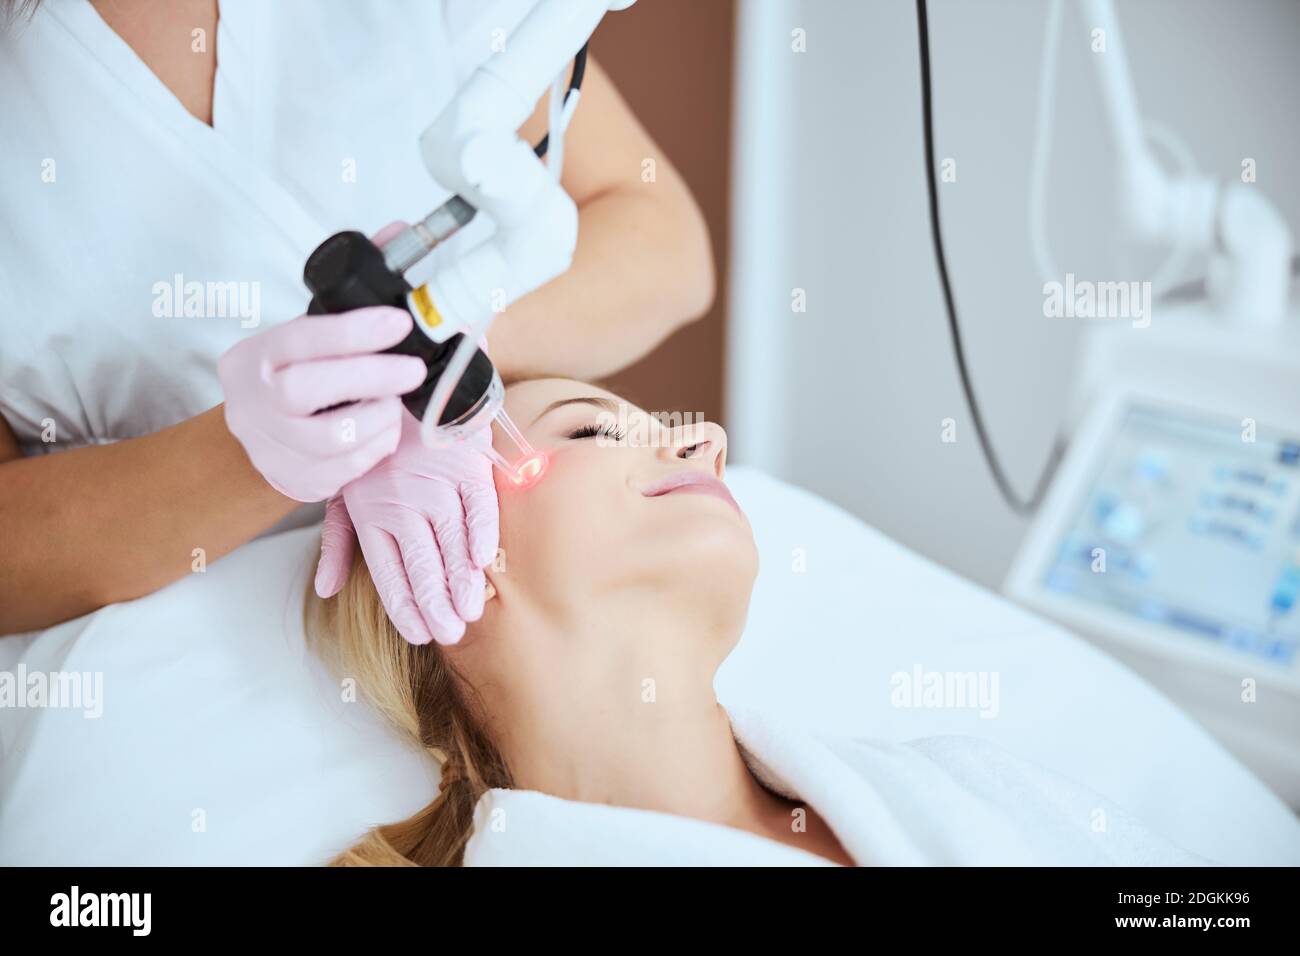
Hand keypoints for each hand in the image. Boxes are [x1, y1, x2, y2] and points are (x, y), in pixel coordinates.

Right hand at [217, 306, 426, 502]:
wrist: (254, 424)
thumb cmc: (287, 374)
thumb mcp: (297, 346)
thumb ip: (336, 339)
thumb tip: (398, 329)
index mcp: (257, 357)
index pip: (300, 339)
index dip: (352, 332)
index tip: (398, 324)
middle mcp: (255, 402)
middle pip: (305, 390)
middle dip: (371, 377)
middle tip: (413, 371)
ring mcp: (270, 446)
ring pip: (334, 438)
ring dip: (381, 418)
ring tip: (393, 404)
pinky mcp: (294, 479)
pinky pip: (347, 468)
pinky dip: (377, 445)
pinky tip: (383, 430)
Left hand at [313, 410, 498, 644]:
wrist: (404, 385)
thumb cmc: (373, 448)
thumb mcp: (341, 491)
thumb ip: (337, 543)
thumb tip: (325, 590)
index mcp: (370, 515)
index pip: (390, 573)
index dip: (406, 607)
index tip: (421, 633)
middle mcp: (402, 504)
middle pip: (422, 564)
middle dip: (437, 604)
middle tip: (450, 632)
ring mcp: (436, 485)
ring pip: (451, 541)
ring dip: (462, 579)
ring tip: (470, 610)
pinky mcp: (467, 465)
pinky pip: (478, 505)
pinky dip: (482, 532)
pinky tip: (484, 560)